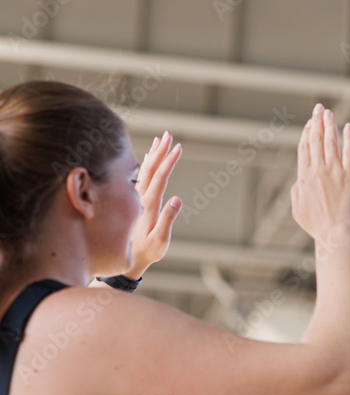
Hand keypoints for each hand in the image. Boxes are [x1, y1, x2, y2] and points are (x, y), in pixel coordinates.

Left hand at [126, 132, 182, 278]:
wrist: (126, 260)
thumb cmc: (145, 252)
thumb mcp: (160, 240)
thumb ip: (167, 219)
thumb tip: (177, 199)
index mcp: (148, 204)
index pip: (160, 177)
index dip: (169, 161)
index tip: (178, 147)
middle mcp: (140, 197)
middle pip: (151, 168)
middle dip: (160, 151)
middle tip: (169, 134)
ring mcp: (135, 198)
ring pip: (143, 170)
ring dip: (153, 154)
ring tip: (159, 141)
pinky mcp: (134, 201)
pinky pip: (139, 177)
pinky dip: (145, 165)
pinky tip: (146, 159)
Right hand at [290, 104, 349, 237]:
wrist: (336, 232)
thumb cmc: (317, 225)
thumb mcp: (297, 210)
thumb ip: (296, 193)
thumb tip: (298, 182)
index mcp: (304, 177)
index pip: (304, 148)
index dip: (307, 133)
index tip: (309, 124)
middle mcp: (318, 170)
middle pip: (316, 140)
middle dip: (317, 121)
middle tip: (319, 108)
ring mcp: (335, 171)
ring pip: (331, 142)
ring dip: (329, 124)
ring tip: (329, 112)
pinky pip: (349, 151)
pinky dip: (348, 137)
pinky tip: (348, 127)